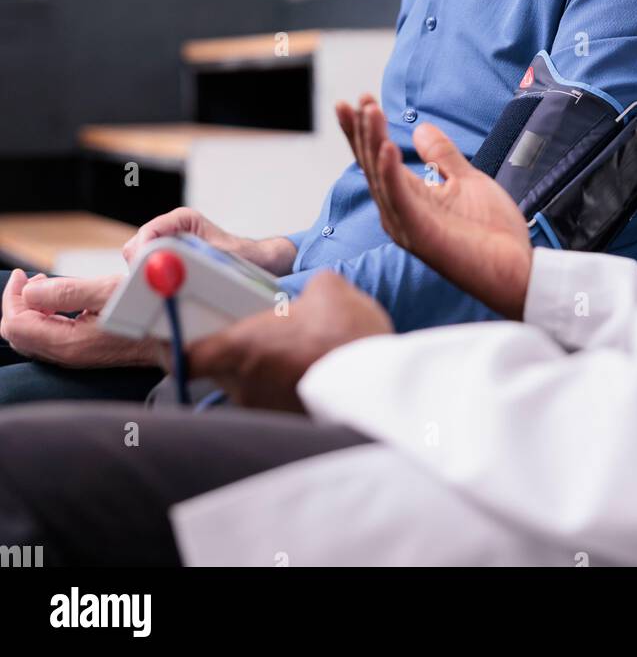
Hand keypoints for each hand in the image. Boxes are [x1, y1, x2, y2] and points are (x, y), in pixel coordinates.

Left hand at [0, 269, 158, 367]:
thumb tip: (30, 290)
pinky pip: (46, 337)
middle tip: (28, 278)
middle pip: (17, 333)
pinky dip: (42, 316)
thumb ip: (66, 292)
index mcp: (68, 342)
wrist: (175, 334)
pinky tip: (57, 301)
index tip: (22, 273)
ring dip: (29, 308)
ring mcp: (74, 356)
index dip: (12, 296)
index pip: (16, 324)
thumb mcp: (109, 292)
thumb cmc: (148, 310)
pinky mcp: (82, 352)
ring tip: (42, 285)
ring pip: (30, 336)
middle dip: (16, 302)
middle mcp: (66, 355)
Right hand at [123, 208, 295, 276]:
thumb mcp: (220, 257)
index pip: (150, 231)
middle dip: (141, 267)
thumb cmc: (241, 256)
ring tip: (163, 292)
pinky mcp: (166, 262)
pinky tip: (165, 293)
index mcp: (183, 220)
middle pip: (138, 247)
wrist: (254, 262)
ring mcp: (166, 246)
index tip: (145, 273)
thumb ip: (196, 260)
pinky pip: (148, 272)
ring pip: (139, 261)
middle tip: (151, 288)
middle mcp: (171, 230)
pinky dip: (152, 283)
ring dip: (146, 277)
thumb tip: (172, 269)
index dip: (143, 251)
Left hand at [187, 271, 392, 410]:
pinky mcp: (288, 427)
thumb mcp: (329, 290)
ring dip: (265, 370)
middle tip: (258, 333)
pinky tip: (312, 372)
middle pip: (219, 369)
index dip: (178, 343)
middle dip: (235, 352)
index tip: (181, 330)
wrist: (379, 389)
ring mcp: (264, 411)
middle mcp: (243, 386)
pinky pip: (276, 401)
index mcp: (240, 348)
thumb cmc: (346, 339)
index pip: (185, 356)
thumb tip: (312, 293)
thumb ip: (308, 288)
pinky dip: (287, 387)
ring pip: (250, 386)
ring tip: (297, 352)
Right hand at [335, 96, 532, 318]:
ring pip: (380, 178)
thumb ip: (442, 156)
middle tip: (358, 99)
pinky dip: (390, 173)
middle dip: (362, 131)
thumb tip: (421, 129)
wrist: (516, 270)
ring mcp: (407, 224)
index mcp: (409, 197)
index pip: (379, 159)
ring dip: (373, 142)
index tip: (362, 100)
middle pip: (372, 165)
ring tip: (369, 111)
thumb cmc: (492, 233)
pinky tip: (386, 147)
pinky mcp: (420, 235)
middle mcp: (400, 211)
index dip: (367, 130)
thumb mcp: (467, 181)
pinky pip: (400, 199)